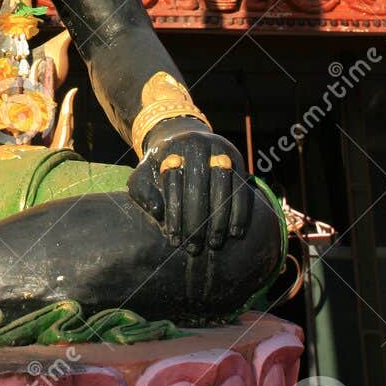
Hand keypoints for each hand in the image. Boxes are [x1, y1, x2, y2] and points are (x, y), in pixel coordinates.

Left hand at [128, 116, 252, 254]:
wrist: (185, 137)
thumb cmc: (162, 165)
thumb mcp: (145, 172)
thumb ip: (143, 191)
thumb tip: (157, 212)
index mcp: (172, 148)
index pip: (173, 183)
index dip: (173, 213)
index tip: (173, 238)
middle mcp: (197, 145)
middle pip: (198, 187)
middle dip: (196, 221)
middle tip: (194, 247)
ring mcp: (220, 150)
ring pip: (222, 188)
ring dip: (219, 220)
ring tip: (214, 244)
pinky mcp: (237, 160)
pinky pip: (241, 189)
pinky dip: (240, 212)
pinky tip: (235, 233)